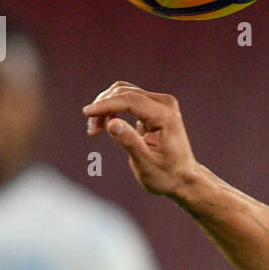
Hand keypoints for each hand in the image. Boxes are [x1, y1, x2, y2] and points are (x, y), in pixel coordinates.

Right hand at [82, 81, 199, 198]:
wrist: (182, 177)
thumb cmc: (166, 174)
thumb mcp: (146, 164)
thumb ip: (130, 142)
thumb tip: (111, 123)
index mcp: (166, 116)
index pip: (131, 100)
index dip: (106, 105)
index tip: (86, 112)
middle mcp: (165, 104)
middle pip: (125, 92)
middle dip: (103, 107)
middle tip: (92, 131)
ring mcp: (160, 103)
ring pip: (123, 92)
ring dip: (105, 106)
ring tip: (94, 130)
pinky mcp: (153, 106)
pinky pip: (127, 99)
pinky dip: (112, 108)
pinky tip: (104, 125)